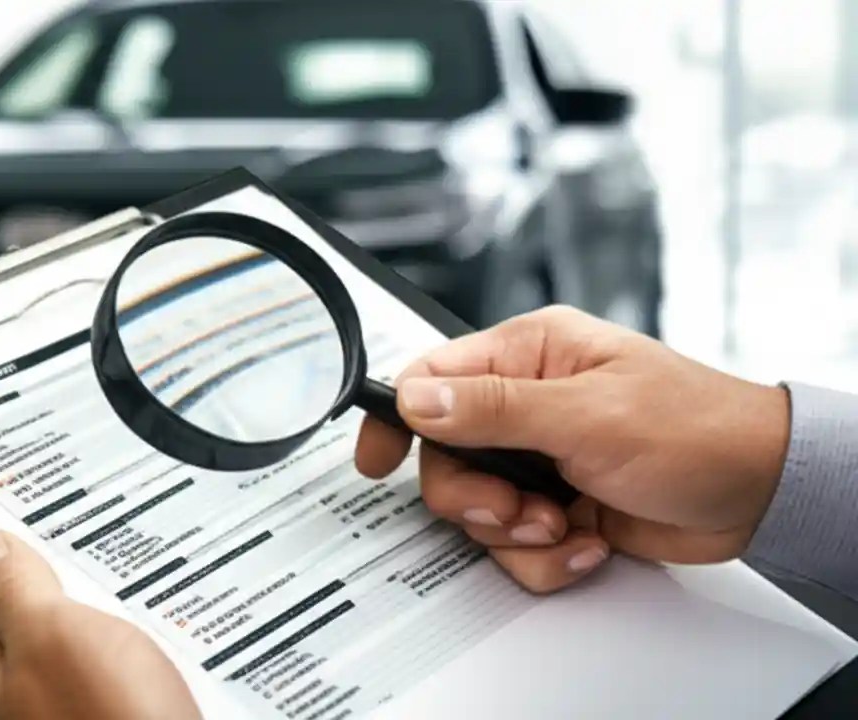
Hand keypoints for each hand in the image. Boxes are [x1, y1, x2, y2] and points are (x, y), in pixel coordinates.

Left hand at [0, 531, 200, 719]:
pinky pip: (121, 661)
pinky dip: (142, 643)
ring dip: (115, 612)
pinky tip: (162, 644)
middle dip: (70, 579)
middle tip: (101, 565)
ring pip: (85, 633)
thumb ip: (14, 588)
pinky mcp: (114, 714)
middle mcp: (19, 699)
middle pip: (33, 609)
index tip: (24, 511)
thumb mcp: (53, 636)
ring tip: (140, 608)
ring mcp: (68, 709)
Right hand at [356, 306, 789, 593]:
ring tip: (566, 525)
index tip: (374, 462)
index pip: (430, 378)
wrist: (761, 492)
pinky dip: (547, 557)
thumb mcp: (588, 415)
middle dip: (474, 497)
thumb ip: (495, 409)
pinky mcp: (556, 504)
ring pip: (476, 510)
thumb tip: (417, 399)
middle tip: (516, 508)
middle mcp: (526, 404)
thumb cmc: (696, 428)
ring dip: (516, 533)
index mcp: (528, 355)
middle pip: (444, 458)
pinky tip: (589, 540)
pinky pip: (514, 545)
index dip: (396, 420)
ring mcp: (540, 458)